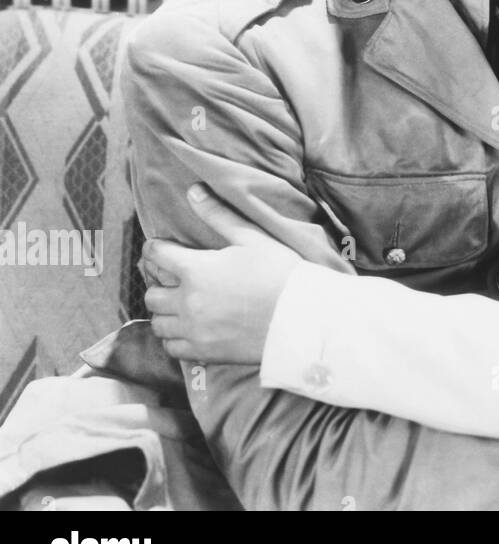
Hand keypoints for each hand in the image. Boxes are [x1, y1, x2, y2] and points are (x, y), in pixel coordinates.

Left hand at [142, 184, 302, 364]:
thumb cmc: (280, 272)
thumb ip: (218, 215)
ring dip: (164, 312)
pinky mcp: (203, 352)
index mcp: (196, 269)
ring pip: (158, 322)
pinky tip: (188, 328)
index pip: (157, 256)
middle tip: (174, 279)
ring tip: (180, 304)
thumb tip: (193, 191)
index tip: (159, 248)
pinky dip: (173, 337)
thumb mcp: (251, 237)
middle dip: (160, 283)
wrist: (302, 316)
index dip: (154, 249)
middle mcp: (187, 301)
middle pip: (151, 293)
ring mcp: (193, 329)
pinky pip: (171, 347)